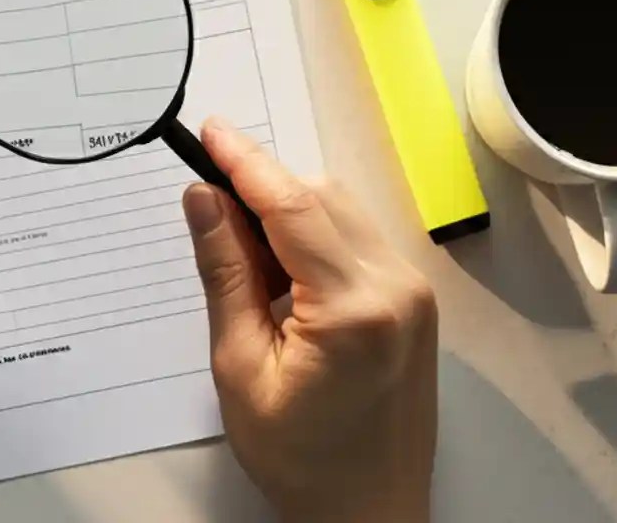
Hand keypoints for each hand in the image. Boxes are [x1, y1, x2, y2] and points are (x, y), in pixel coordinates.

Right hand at [183, 119, 436, 522]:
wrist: (369, 513)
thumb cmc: (300, 460)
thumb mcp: (241, 367)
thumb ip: (224, 273)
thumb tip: (203, 199)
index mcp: (353, 306)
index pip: (291, 204)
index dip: (244, 161)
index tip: (210, 131)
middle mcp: (395, 286)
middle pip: (321, 197)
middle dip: (262, 187)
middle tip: (208, 206)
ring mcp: (412, 291)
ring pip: (342, 211)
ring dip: (288, 211)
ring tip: (243, 260)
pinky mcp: (413, 301)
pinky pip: (357, 240)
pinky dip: (313, 237)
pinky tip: (281, 274)